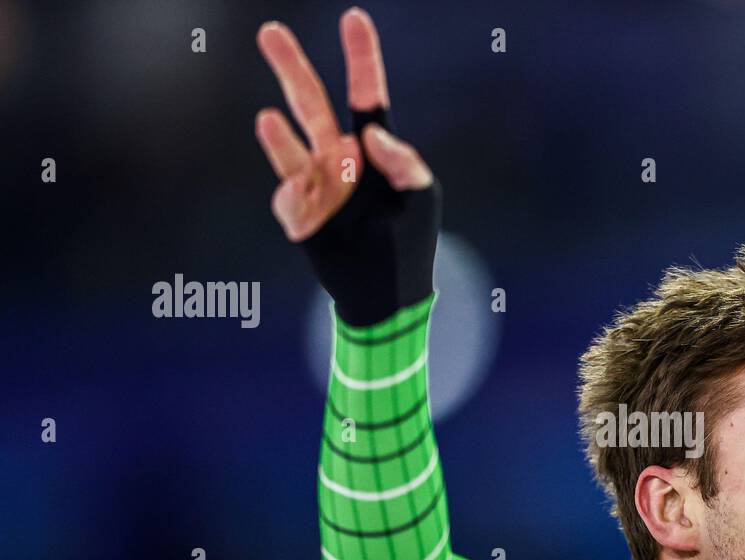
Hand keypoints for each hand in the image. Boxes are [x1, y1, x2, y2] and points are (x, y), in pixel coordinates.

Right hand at [255, 7, 440, 326]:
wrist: (387, 294)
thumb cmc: (410, 241)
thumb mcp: (422, 198)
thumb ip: (405, 162)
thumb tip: (371, 134)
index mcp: (372, 149)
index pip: (366, 95)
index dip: (361, 58)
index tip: (354, 18)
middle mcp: (339, 158)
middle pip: (312, 104)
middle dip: (292, 68)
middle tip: (270, 31)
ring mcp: (316, 184)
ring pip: (289, 146)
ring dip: (278, 136)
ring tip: (268, 119)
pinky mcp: (300, 215)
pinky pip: (290, 200)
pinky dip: (294, 200)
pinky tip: (303, 201)